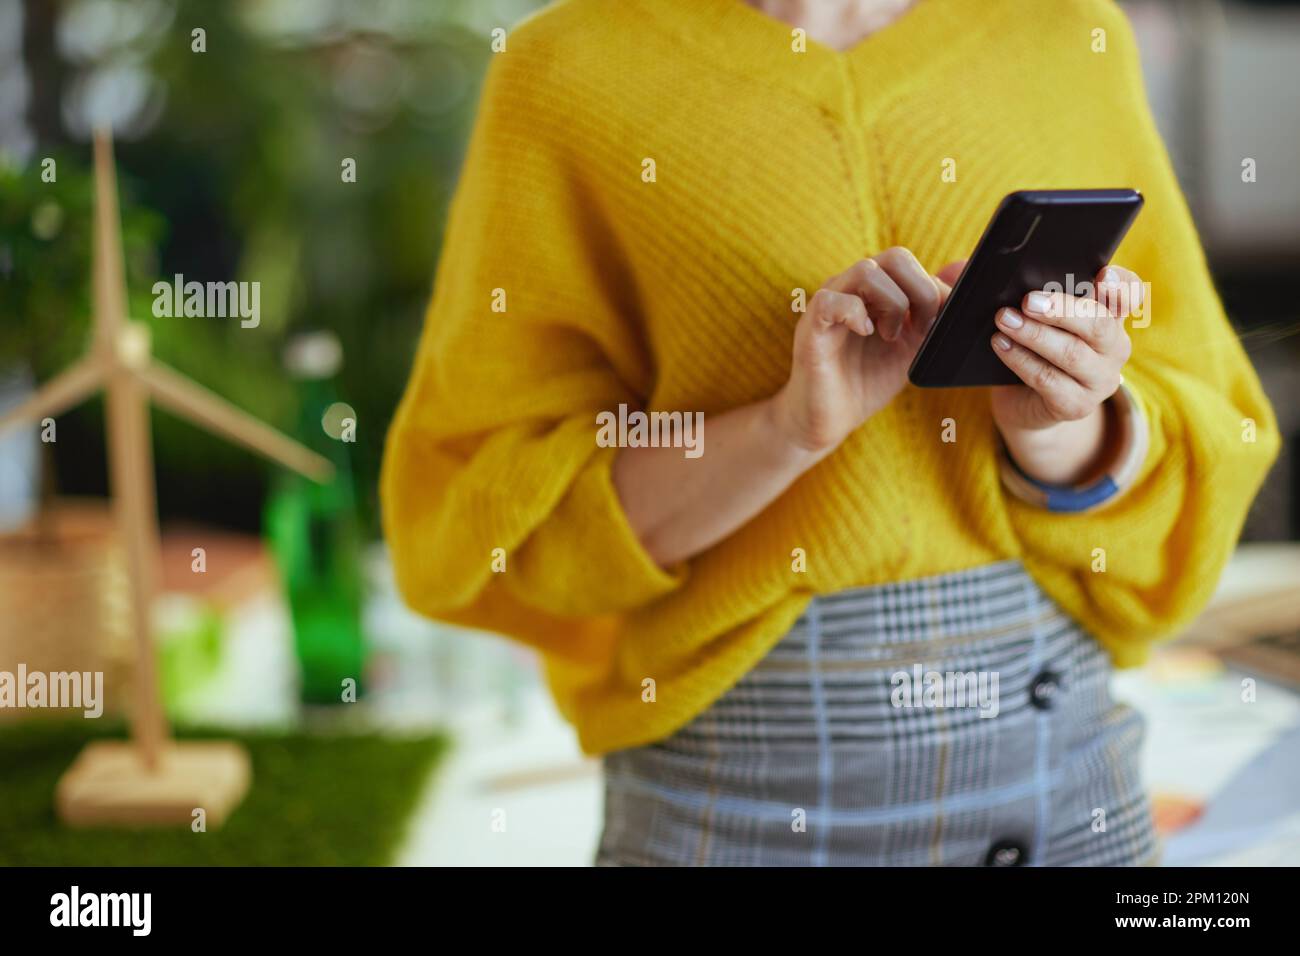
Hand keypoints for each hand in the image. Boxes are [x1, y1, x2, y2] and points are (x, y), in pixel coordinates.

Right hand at [770, 249, 961, 454]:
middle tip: (919, 328)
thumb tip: (961, 289)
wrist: (830, 418)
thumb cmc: (867, 380)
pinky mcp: (812, 327)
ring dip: (891, 304)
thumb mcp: (913, 347)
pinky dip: (855, 314)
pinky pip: (831, 300)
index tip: (935, 324)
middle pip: (894, 257)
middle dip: (920, 292)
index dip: (932, 289)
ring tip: (890, 336)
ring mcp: (829, 303)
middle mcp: (851, 288)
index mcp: (874, 290)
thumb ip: (934, 318)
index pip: (909, 262)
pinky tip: (865, 334)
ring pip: (866, 271)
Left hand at [990, 265, 1142, 483]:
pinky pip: (1049, 381)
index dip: (1120, 285)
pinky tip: (1000, 346)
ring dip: (1035, 335)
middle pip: (1099, 324)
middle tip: (1027, 300)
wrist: (1024, 403)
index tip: (1101, 275)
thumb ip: (1008, 288)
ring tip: (1003, 320)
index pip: (1128, 295)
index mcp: (1109, 315)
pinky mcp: (1076, 406)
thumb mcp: (1026, 315)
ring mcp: (1099, 380)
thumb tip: (964, 267)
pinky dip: (1022, 361)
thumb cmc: (1027, 345)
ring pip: (1072, 354)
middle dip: (1062, 309)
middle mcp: (1113, 347)